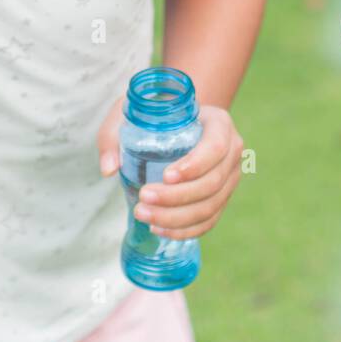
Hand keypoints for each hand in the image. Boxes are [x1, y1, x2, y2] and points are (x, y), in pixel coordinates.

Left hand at [97, 98, 245, 239]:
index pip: (215, 147)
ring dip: (177, 218)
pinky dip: (185, 230)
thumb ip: (113, 135)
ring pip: (210, 206)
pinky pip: (209, 220)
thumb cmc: (154, 114)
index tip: (165, 175)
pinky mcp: (222, 198)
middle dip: (177, 197)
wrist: (176, 122)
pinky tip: (159, 228)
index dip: (194, 165)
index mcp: (218, 123)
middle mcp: (231, 151)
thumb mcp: (131, 112)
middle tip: (143, 198)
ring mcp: (230, 177)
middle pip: (212, 182)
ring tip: (144, 215)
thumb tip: (109, 169)